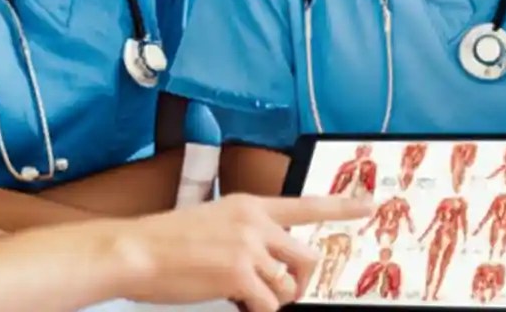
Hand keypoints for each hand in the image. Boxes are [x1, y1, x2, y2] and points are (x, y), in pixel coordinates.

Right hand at [110, 192, 372, 311]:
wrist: (136, 250)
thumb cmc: (166, 242)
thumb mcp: (214, 221)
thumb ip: (246, 234)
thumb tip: (269, 262)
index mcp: (250, 206)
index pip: (306, 204)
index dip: (343, 205)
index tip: (369, 204)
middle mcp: (255, 223)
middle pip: (306, 258)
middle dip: (300, 283)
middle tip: (282, 295)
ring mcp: (249, 248)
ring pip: (287, 286)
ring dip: (272, 300)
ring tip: (244, 297)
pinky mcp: (239, 274)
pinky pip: (266, 306)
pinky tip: (234, 303)